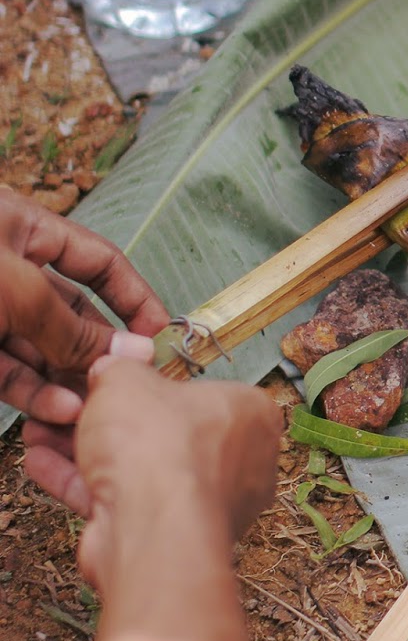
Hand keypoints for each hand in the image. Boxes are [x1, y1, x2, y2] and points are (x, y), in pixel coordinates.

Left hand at [0, 187, 167, 424]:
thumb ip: (72, 326)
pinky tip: (55, 411)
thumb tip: (132, 351)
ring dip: (66, 381)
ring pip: (38, 349)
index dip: (133, 296)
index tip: (159, 333)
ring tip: (89, 410)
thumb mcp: (16, 292)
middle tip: (125, 383)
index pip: (98, 260)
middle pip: (71, 312)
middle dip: (98, 350)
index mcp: (21, 229)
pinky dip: (31, 392)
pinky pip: (6, 370)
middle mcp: (6, 269)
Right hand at [26, 356, 282, 640]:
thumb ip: (120, 370)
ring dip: (88, 453)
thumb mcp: (129, 382)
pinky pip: (124, 503)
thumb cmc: (160, 446)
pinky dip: (82, 485)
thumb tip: (112, 368)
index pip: (206, 394)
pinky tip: (43, 464)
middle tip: (75, 410)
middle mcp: (243, 462)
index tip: (119, 387)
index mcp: (253, 415)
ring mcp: (210, 504)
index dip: (155, 390)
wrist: (152, 527)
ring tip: (46, 434)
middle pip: (168, 435)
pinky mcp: (173, 537)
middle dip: (113, 425)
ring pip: (141, 471)